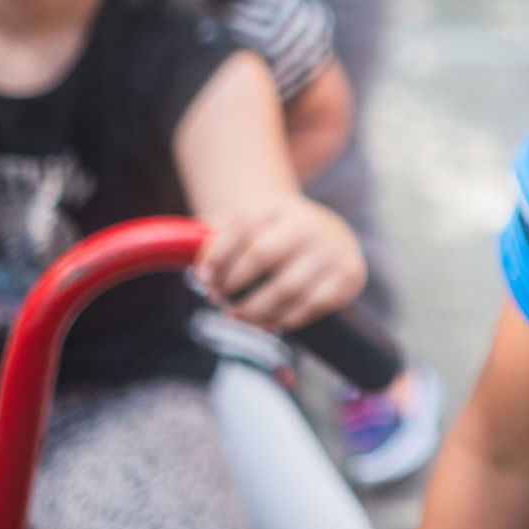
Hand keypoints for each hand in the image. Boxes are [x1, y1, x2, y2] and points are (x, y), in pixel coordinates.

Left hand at [193, 194, 364, 331]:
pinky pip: (309, 307)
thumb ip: (218, 233)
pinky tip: (268, 321)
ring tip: (237, 314)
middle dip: (233, 284)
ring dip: (253, 309)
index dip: (216, 254)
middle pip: (261, 256)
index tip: (201, 277)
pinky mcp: (348, 275)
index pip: (241, 227)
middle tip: (218, 298)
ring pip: (284, 289)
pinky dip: (283, 320)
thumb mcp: (252, 223)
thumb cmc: (277, 234)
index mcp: (280, 207)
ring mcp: (332, 250)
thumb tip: (180, 247)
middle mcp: (309, 224)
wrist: (329, 232)